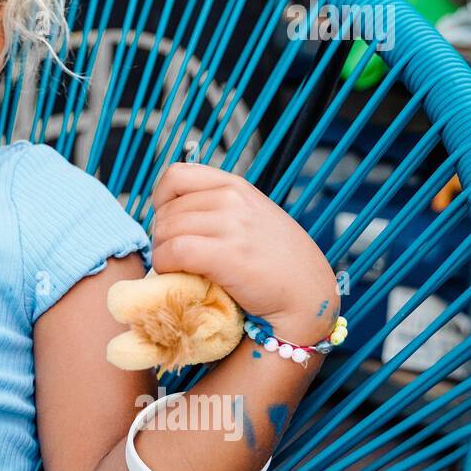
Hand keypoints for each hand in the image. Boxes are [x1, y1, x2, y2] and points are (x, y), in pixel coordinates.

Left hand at [148, 161, 339, 345]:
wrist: (309, 295)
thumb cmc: (278, 262)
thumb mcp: (251, 217)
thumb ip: (218, 206)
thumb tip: (170, 214)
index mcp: (235, 186)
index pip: (175, 175)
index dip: (161, 200)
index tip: (169, 222)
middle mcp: (233, 199)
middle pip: (166, 210)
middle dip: (161, 236)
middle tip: (174, 258)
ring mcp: (232, 225)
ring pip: (166, 230)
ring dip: (163, 254)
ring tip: (178, 269)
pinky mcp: (228, 254)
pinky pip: (174, 252)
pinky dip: (166, 266)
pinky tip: (178, 276)